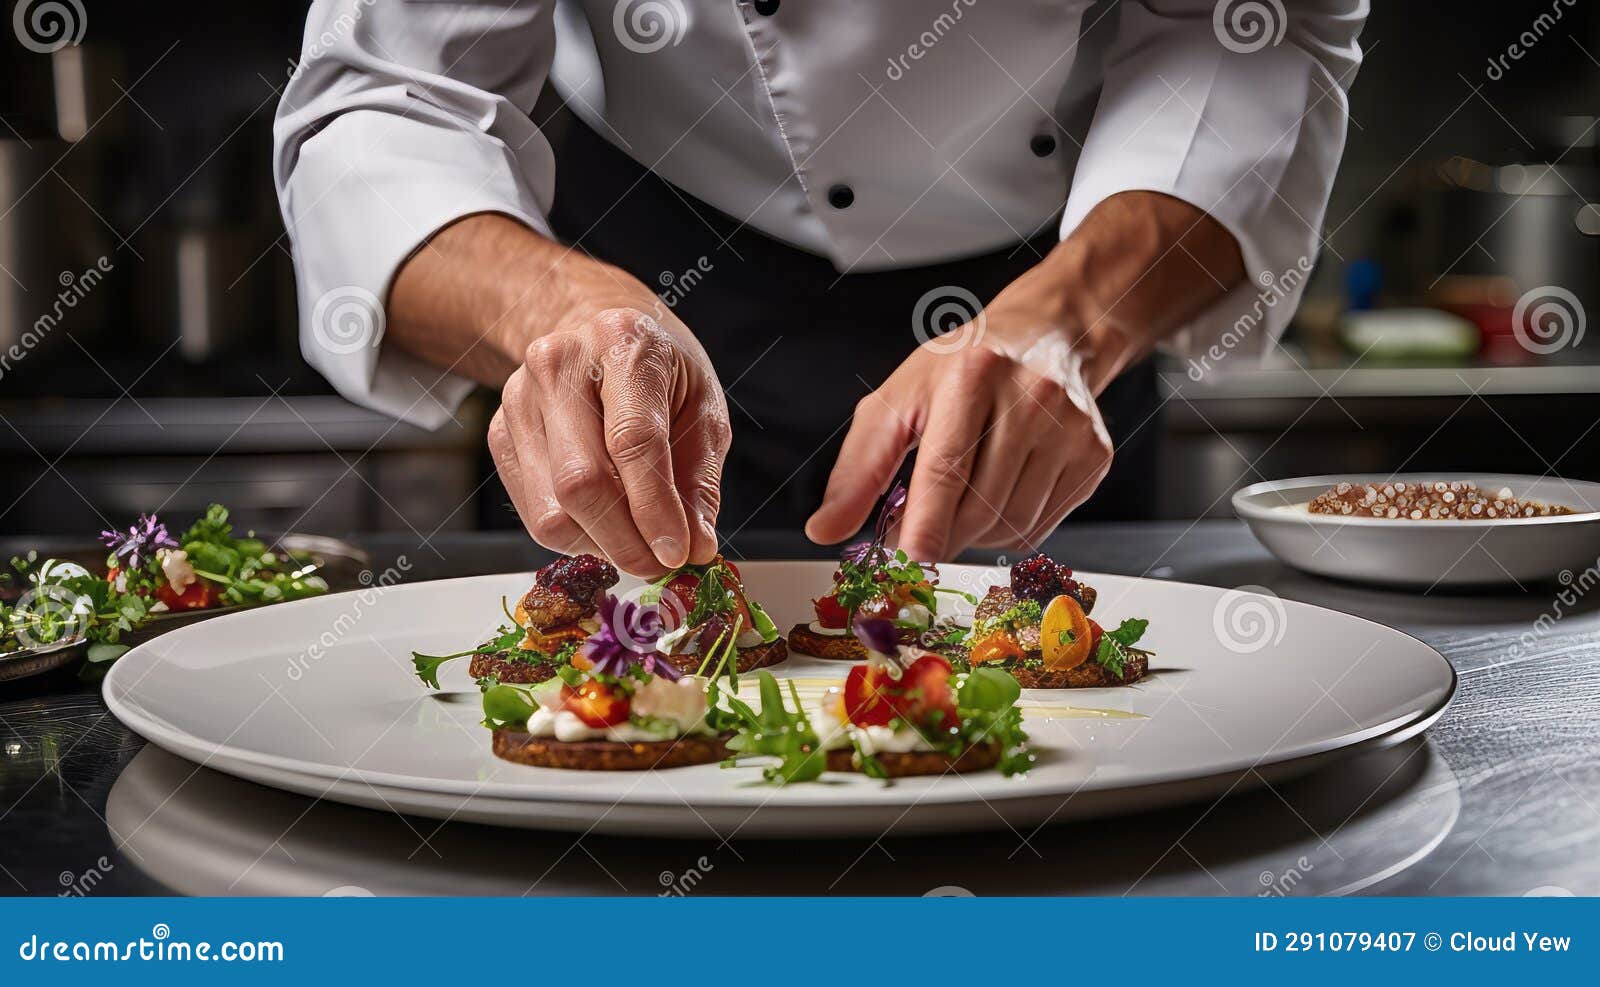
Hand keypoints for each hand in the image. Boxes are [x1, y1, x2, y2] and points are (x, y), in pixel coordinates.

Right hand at [490, 305, 730, 574]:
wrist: (590, 326)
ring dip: (602, 544)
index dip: (655, 508)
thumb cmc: (656, 369)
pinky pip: (536, 513)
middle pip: (582, 482)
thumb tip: (695, 548)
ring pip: (553, 511)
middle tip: (659, 564)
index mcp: (621, 343)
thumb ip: (699, 480)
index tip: (677, 554)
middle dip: (626, 541)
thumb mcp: (702, 408)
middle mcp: (558, 365)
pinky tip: (604, 519)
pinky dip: (577, 534)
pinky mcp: (499, 434)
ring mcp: (518, 400)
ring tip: (636, 537)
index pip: (632, 440)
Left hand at [805, 191, 1244, 560]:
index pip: (946, 470)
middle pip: (977, 508)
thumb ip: (860, 467)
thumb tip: (825, 530)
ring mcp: (1070, 431)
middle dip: (939, 533)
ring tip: (960, 499)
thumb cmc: (964, 367)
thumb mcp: (900, 398)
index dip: (924, 524)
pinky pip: (1039, 528)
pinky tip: (997, 494)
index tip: (906, 556)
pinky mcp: (1093, 458)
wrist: (1049, 335)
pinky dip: (1005, 529)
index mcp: (973, 375)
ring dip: (971, 533)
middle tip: (917, 527)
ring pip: (1008, 526)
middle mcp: (1031, 399)